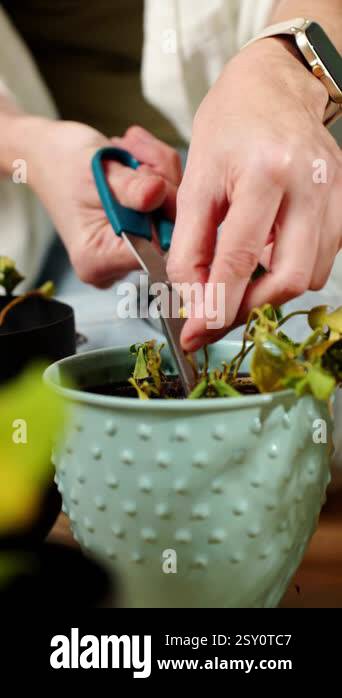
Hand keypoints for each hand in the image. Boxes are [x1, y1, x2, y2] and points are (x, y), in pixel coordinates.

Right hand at [21, 121, 180, 286]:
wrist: (47, 154)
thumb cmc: (63, 162)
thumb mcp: (96, 168)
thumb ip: (130, 187)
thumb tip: (158, 195)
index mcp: (98, 259)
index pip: (157, 249)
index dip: (163, 211)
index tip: (149, 175)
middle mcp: (114, 265)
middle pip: (168, 234)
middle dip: (162, 186)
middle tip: (136, 156)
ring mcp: (128, 252)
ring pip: (170, 217)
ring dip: (160, 176)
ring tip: (131, 153)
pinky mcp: (139, 237)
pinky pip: (166, 211)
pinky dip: (158, 181)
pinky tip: (136, 164)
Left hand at [167, 38, 341, 350]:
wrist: (274, 86)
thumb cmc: (229, 125)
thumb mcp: (195, 179)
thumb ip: (191, 244)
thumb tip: (193, 299)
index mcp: (264, 172)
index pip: (239, 258)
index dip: (216, 305)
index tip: (197, 333)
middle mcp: (309, 184)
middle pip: (289, 277)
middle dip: (251, 306)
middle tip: (221, 310)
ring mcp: (335, 194)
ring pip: (310, 275)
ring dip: (271, 292)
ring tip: (240, 280)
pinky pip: (323, 258)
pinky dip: (291, 271)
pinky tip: (268, 258)